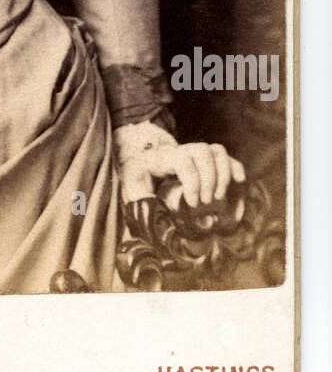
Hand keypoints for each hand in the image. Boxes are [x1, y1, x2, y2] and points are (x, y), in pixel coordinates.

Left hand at [119, 140, 245, 208]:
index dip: (192, 180)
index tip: (193, 203)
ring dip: (223, 173)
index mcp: (161, 156)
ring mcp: (192, 151)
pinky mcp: (203, 157)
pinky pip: (224, 155)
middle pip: (202, 152)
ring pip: (215, 150)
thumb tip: (159, 222)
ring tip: (218, 197)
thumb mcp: (132, 189)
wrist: (139, 164)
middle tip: (207, 202)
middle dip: (209, 178)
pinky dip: (234, 166)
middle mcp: (179, 149)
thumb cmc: (137, 180)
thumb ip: (141, 202)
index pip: (182, 159)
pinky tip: (239, 180)